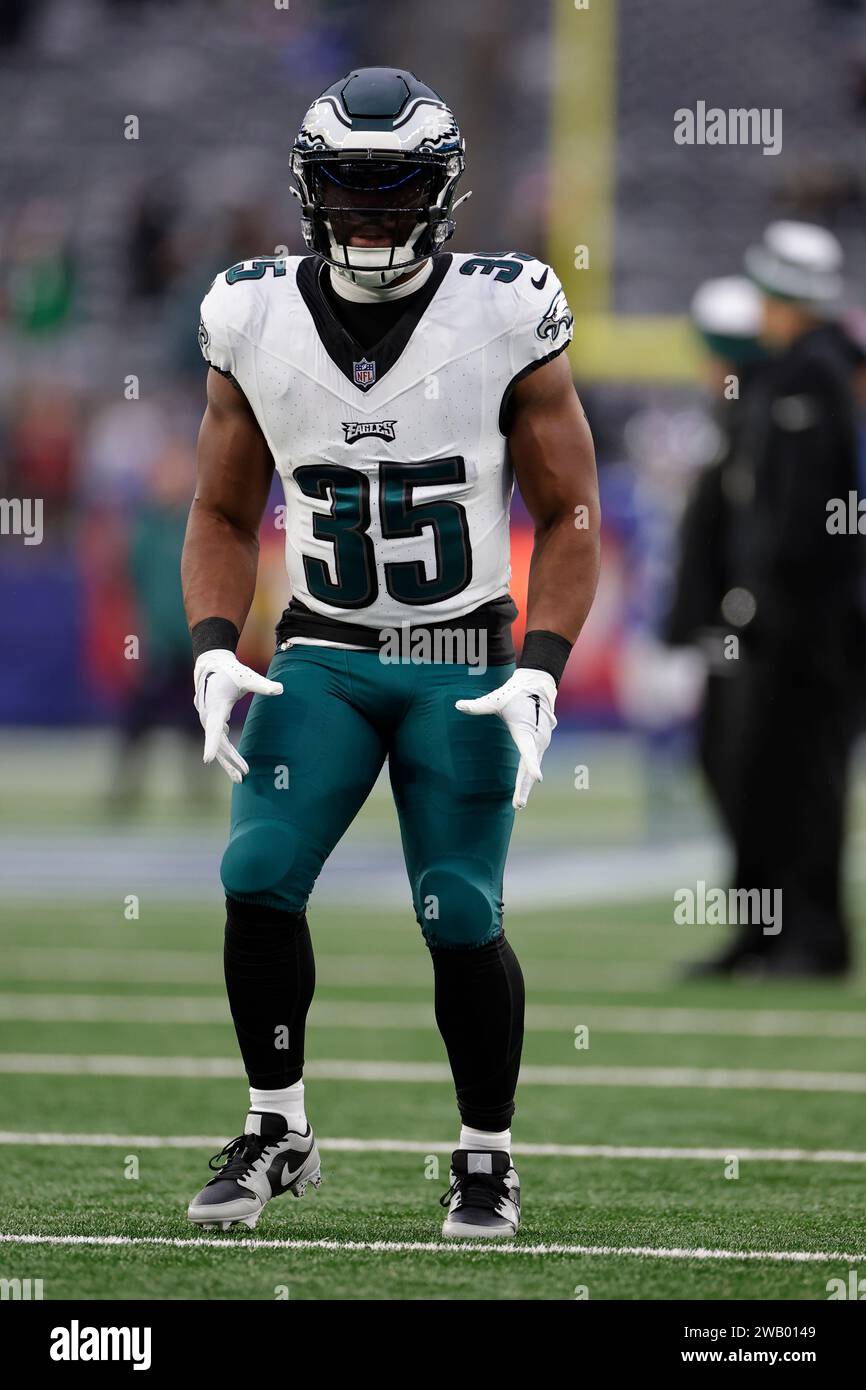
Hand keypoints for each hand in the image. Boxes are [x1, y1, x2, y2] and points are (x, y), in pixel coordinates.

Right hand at [193, 649, 282, 782]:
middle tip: (244, 775)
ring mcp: (209, 720)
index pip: (213, 729)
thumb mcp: (247, 677)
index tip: (207, 760)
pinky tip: (236, 764)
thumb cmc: (231, 671)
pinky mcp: (212, 722)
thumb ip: (263, 685)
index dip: (211, 745)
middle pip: (219, 743)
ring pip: (219, 745)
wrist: (212, 665)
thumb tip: (281, 689)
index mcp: (215, 706)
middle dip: (230, 760)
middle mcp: (208, 716)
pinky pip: (219, 741)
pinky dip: (227, 753)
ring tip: (242, 777)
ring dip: (229, 761)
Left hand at [455, 668, 556, 809]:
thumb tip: (457, 705)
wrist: (538, 686)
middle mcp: (537, 739)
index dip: (532, 765)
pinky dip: (528, 776)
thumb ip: (478, 705)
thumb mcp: (496, 699)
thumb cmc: (515, 693)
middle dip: (524, 787)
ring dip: (525, 785)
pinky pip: (532, 762)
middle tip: (518, 805)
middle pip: (530, 767)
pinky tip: (522, 789)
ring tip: (518, 802)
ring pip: (531, 767)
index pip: (528, 751)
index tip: (538, 778)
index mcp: (526, 731)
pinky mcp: (539, 743)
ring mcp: (540, 743)